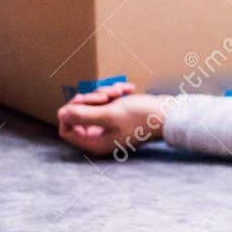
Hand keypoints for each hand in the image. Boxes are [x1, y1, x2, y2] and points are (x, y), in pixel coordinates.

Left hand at [57, 81, 172, 156]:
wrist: (169, 114)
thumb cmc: (142, 117)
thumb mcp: (110, 114)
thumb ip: (82, 115)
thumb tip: (61, 114)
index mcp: (95, 142)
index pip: (66, 129)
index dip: (70, 112)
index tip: (82, 100)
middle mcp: (100, 136)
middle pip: (80, 115)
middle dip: (91, 99)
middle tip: (105, 94)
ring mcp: (110, 126)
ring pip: (94, 105)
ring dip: (105, 93)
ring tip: (119, 91)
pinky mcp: (119, 116)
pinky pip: (108, 102)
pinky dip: (116, 93)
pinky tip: (127, 89)